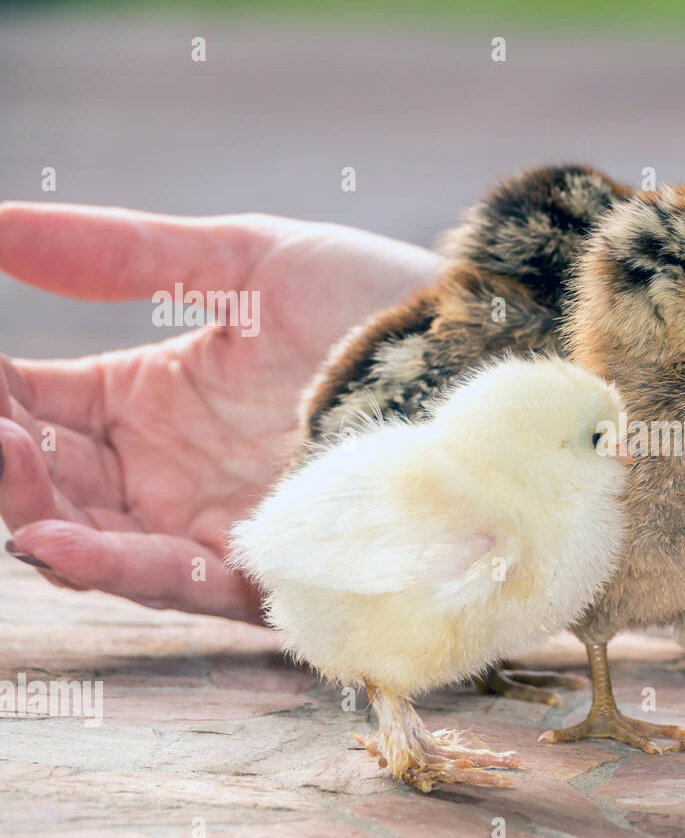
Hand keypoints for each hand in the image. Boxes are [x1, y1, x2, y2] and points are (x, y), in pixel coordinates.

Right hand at [0, 203, 436, 620]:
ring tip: (7, 466)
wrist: (484, 356)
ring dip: (36, 511)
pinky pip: (180, 584)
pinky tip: (59, 539)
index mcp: (157, 399)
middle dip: (4, 462)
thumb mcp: (248, 261)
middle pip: (51, 483)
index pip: (37, 407)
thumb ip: (124, 253)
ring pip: (98, 542)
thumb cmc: (379, 302)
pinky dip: (115, 568)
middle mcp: (176, 474)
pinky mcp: (275, 571)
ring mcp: (221, 526)